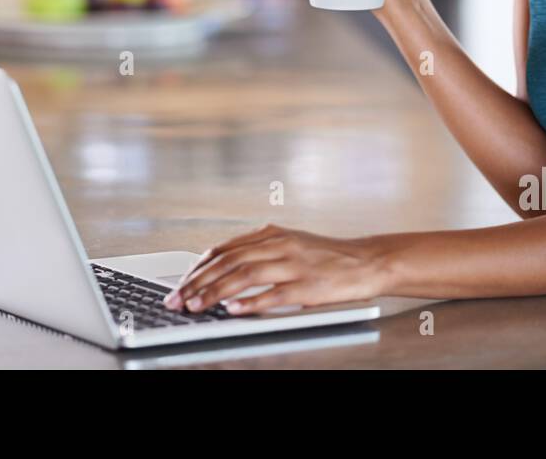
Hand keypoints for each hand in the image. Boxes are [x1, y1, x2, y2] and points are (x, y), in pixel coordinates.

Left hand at [163, 223, 390, 315]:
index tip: (181, 283)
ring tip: (196, 306)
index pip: (225, 249)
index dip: (199, 267)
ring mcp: (294, 265)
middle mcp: (280, 245)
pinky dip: (251, 303)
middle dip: (198, 282)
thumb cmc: (327, 256)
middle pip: (229, 262)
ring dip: (215, 292)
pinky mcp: (308, 285)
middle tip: (178, 299)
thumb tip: (222, 263)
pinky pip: (274, 295)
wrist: (367, 260)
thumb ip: (259, 250)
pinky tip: (233, 310)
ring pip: (245, 276)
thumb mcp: (290, 243)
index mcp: (272, 234)